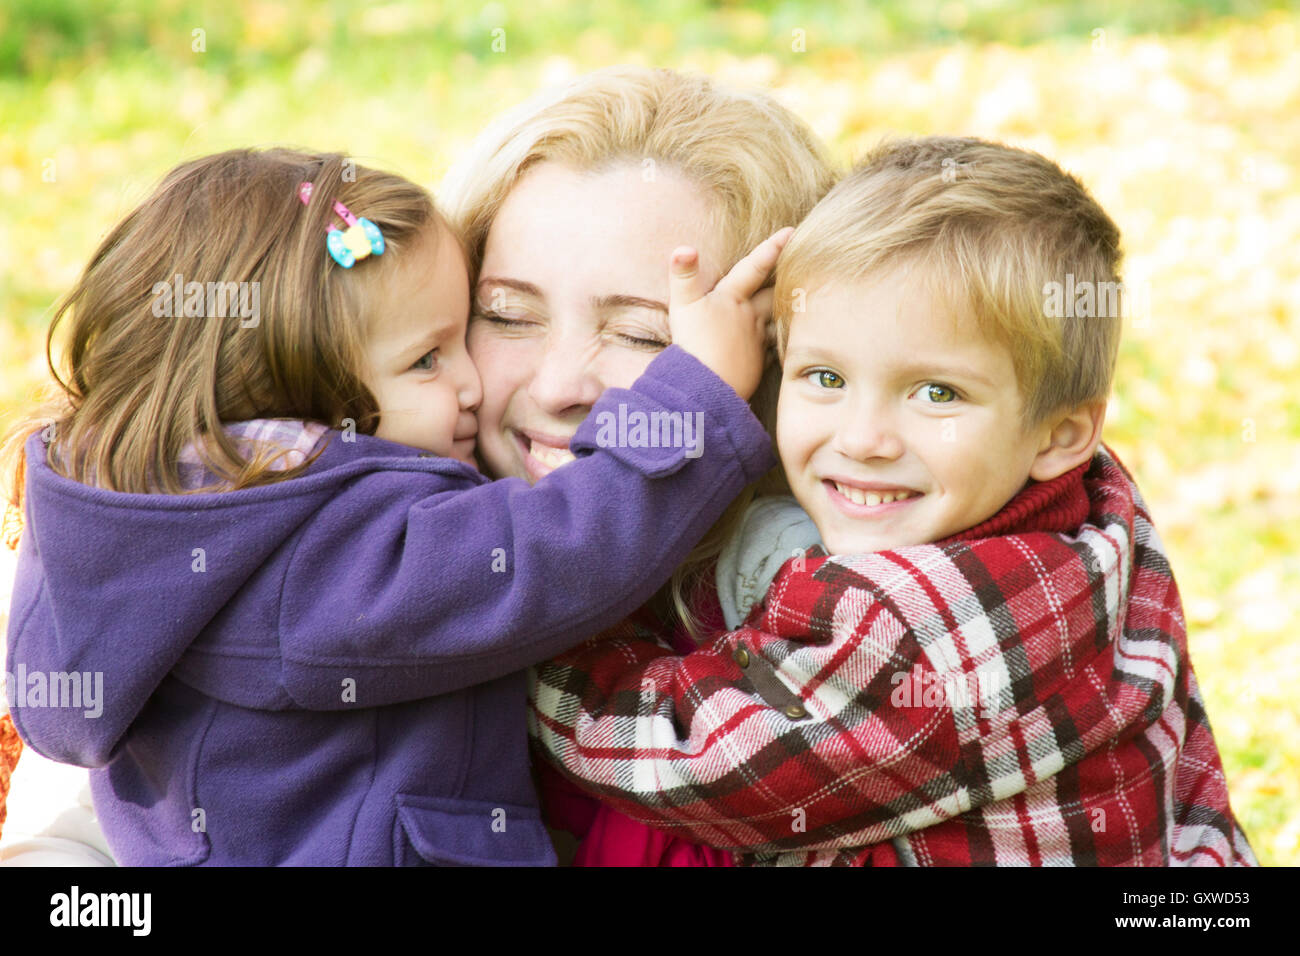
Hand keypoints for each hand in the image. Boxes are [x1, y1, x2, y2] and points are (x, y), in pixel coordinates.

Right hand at [667, 227, 793, 399]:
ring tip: (798, 304)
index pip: (755, 267)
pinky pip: (774, 348)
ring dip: (785, 312)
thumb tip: (683, 248)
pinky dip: (779, 342)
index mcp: (732, 298)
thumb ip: (683, 275)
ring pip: (777, 321)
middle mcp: (750, 316)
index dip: (772, 248)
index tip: (791, 232)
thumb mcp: (682, 306)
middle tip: (801, 269)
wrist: (705, 386)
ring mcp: (756, 341)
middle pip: (773, 294)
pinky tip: (784, 341)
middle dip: (785, 281)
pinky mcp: (758, 364)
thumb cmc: (693, 344)